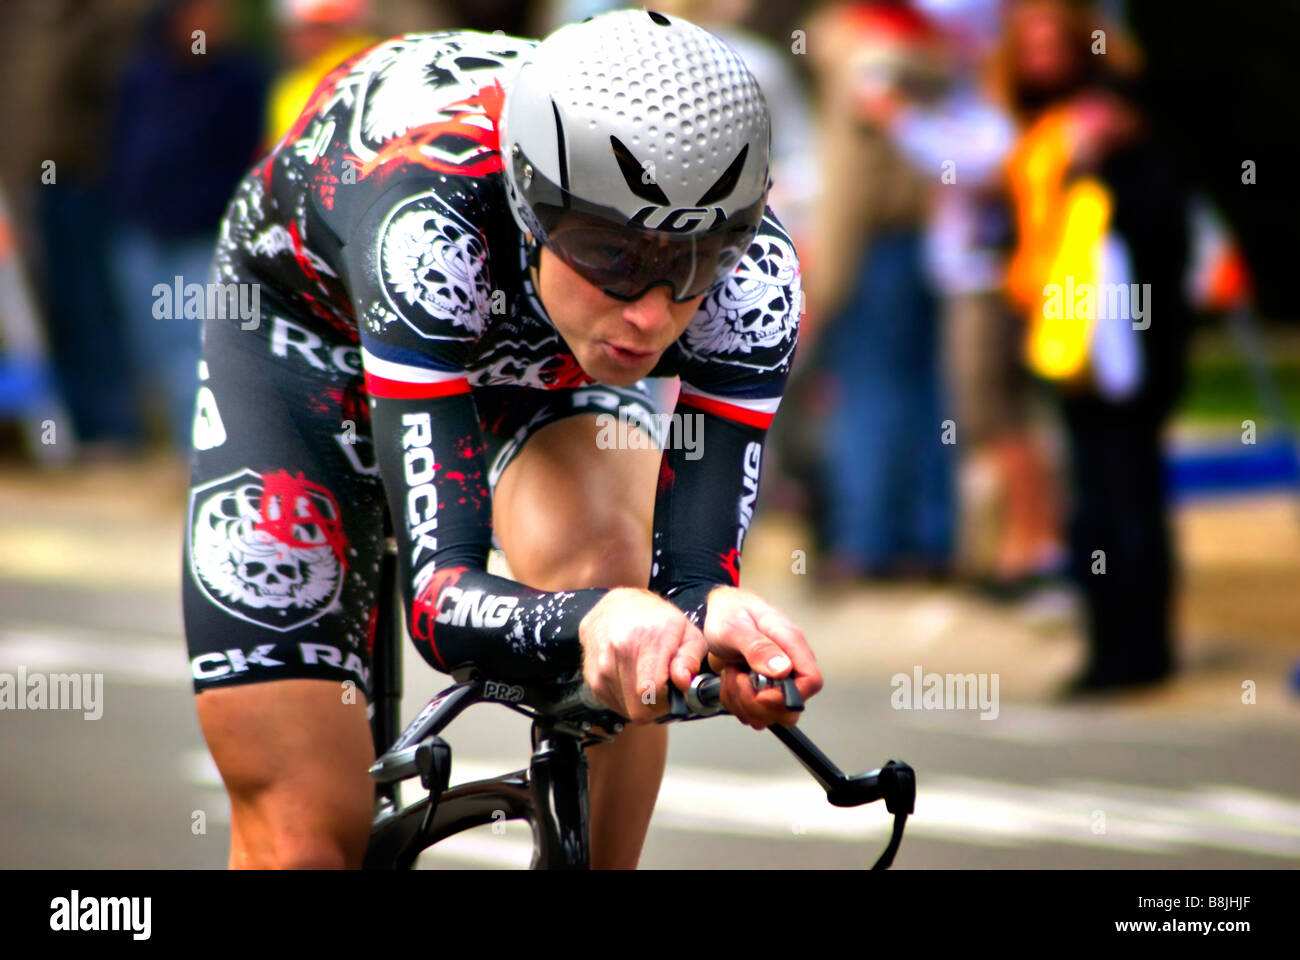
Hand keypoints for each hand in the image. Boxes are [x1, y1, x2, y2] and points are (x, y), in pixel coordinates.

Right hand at [578, 588, 706, 723]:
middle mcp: (619, 650)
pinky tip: (631, 680)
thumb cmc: (656, 621)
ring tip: (646, 679)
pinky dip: (625, 699)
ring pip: (625, 709)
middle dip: (654, 706)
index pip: (652, 690)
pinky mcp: (591, 676)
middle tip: (662, 689)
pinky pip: (613, 705)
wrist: (617, 606)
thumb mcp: (686, 632)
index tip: (672, 691)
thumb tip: (682, 682)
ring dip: (639, 703)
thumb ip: (690, 659)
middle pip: (638, 707)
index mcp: (647, 638)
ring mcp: (601, 664)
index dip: (667, 700)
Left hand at [701, 586, 821, 728]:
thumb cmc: (729, 613)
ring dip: (742, 702)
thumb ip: (758, 647)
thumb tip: (783, 669)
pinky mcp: (765, 689)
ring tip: (731, 674)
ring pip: (772, 715)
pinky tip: (730, 682)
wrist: (717, 612)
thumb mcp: (735, 627)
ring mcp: (779, 679)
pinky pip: (755, 713)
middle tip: (737, 678)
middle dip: (757, 704)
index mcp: (791, 644)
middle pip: (791, 708)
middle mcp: (790, 664)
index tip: (759, 693)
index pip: (811, 681)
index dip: (787, 696)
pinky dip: (736, 704)